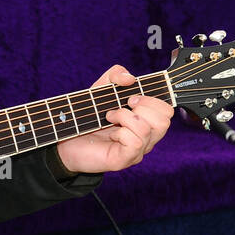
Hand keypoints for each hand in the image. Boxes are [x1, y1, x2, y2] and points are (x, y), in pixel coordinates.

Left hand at [54, 65, 173, 174]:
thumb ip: (116, 74)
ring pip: (147, 130)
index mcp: (146, 121)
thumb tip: (130, 79)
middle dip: (142, 107)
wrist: (67, 136)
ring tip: (109, 118)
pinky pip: (135, 143)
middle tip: (122, 107)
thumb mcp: (102, 87)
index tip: (131, 98)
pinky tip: (111, 134)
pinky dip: (121, 133)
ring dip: (124, 117)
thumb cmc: (88, 115)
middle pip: (164, 121)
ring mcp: (137, 151)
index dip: (152, 100)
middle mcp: (146, 138)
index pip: (167, 111)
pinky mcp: (125, 160)